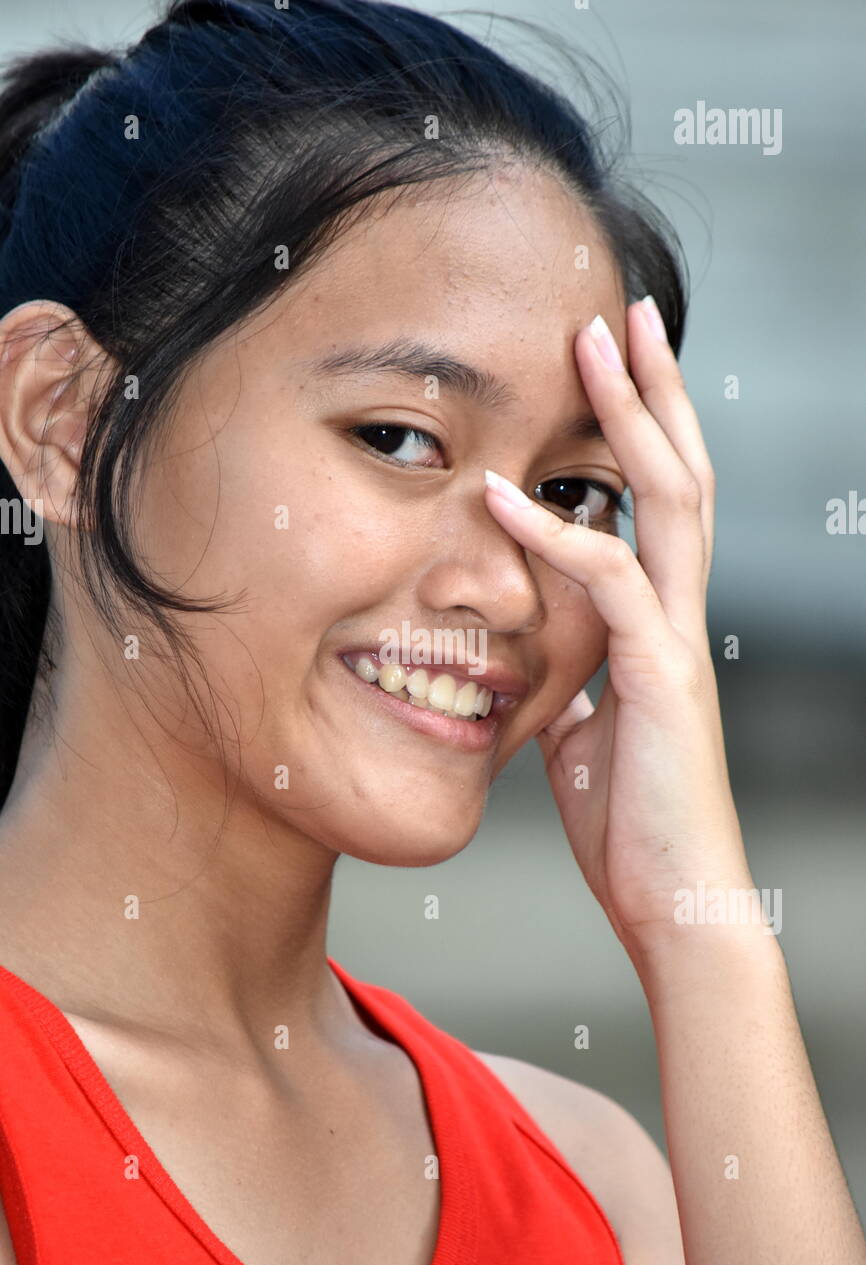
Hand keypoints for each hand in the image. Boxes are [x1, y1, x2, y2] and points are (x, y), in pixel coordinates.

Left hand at [483, 299, 753, 962]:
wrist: (673, 903)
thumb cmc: (629, 826)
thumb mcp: (584, 737)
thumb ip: (571, 686)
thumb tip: (539, 668)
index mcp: (658, 624)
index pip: (660, 503)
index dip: (643, 430)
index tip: (610, 367)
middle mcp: (678, 616)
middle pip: (683, 472)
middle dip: (653, 388)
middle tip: (622, 310)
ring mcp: (675, 641)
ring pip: (670, 499)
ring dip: (630, 417)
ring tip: (596, 341)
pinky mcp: (660, 678)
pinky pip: (609, 583)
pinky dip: (554, 535)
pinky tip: (503, 499)